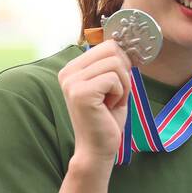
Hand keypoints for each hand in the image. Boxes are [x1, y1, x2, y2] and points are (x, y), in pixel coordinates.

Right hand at [58, 38, 132, 167]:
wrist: (98, 148)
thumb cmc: (107, 118)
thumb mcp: (111, 86)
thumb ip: (113, 65)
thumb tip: (124, 44)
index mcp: (73, 68)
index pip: (108, 45)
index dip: (122, 64)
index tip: (115, 85)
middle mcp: (68, 72)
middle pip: (113, 50)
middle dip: (124, 74)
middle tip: (114, 95)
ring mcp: (72, 82)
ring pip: (116, 64)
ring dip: (123, 86)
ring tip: (110, 102)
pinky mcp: (81, 92)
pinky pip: (115, 79)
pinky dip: (120, 94)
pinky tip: (108, 107)